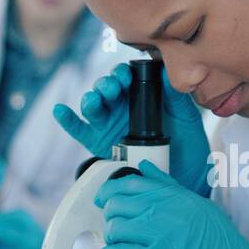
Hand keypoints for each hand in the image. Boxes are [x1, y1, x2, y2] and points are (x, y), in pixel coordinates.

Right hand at [53, 63, 211, 195]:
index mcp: (141, 95)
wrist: (187, 175)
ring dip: (91, 99)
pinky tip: (60, 110)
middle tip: (113, 88)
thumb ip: (176, 96)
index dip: (121, 73)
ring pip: (92, 106)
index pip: (125, 76)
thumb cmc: (188, 143)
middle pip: (105, 89)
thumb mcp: (186, 117)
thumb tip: (167, 73)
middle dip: (105, 84)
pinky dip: (68, 120)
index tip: (126, 77)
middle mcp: (122, 106)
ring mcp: (109, 125)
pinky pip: (79, 130)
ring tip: (96, 101)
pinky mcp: (100, 143)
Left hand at [95, 161, 248, 248]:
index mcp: (175, 197)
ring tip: (117, 242)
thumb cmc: (221, 244)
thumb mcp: (200, 206)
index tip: (104, 197)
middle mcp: (165, 211)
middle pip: (118, 204)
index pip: (132, 183)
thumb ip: (170, 187)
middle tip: (114, 223)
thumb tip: (146, 169)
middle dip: (110, 214)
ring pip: (115, 227)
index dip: (110, 190)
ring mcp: (158, 235)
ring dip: (111, 236)